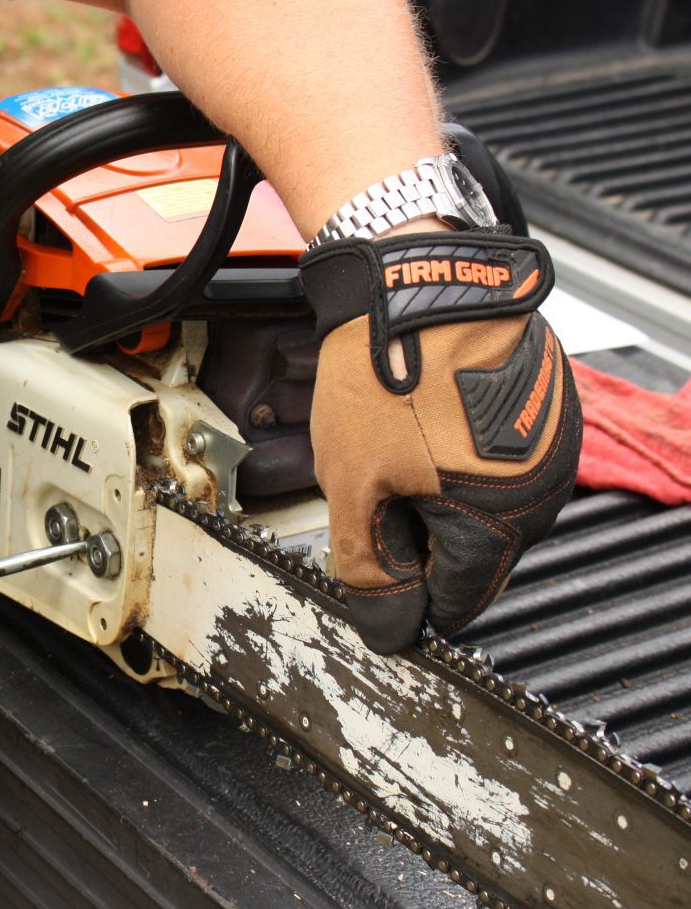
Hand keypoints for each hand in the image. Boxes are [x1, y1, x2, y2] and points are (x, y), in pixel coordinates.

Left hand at [303, 231, 582, 652]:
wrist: (417, 280)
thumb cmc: (387, 376)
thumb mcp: (356, 485)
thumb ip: (370, 566)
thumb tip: (389, 628)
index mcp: (501, 523)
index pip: (458, 598)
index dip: (407, 592)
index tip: (375, 568)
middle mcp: (544, 491)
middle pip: (472, 550)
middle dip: (418, 531)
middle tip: (374, 482)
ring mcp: (552, 443)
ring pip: (483, 501)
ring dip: (437, 490)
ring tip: (395, 438)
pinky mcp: (543, 404)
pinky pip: (497, 454)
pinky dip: (457, 448)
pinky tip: (420, 415)